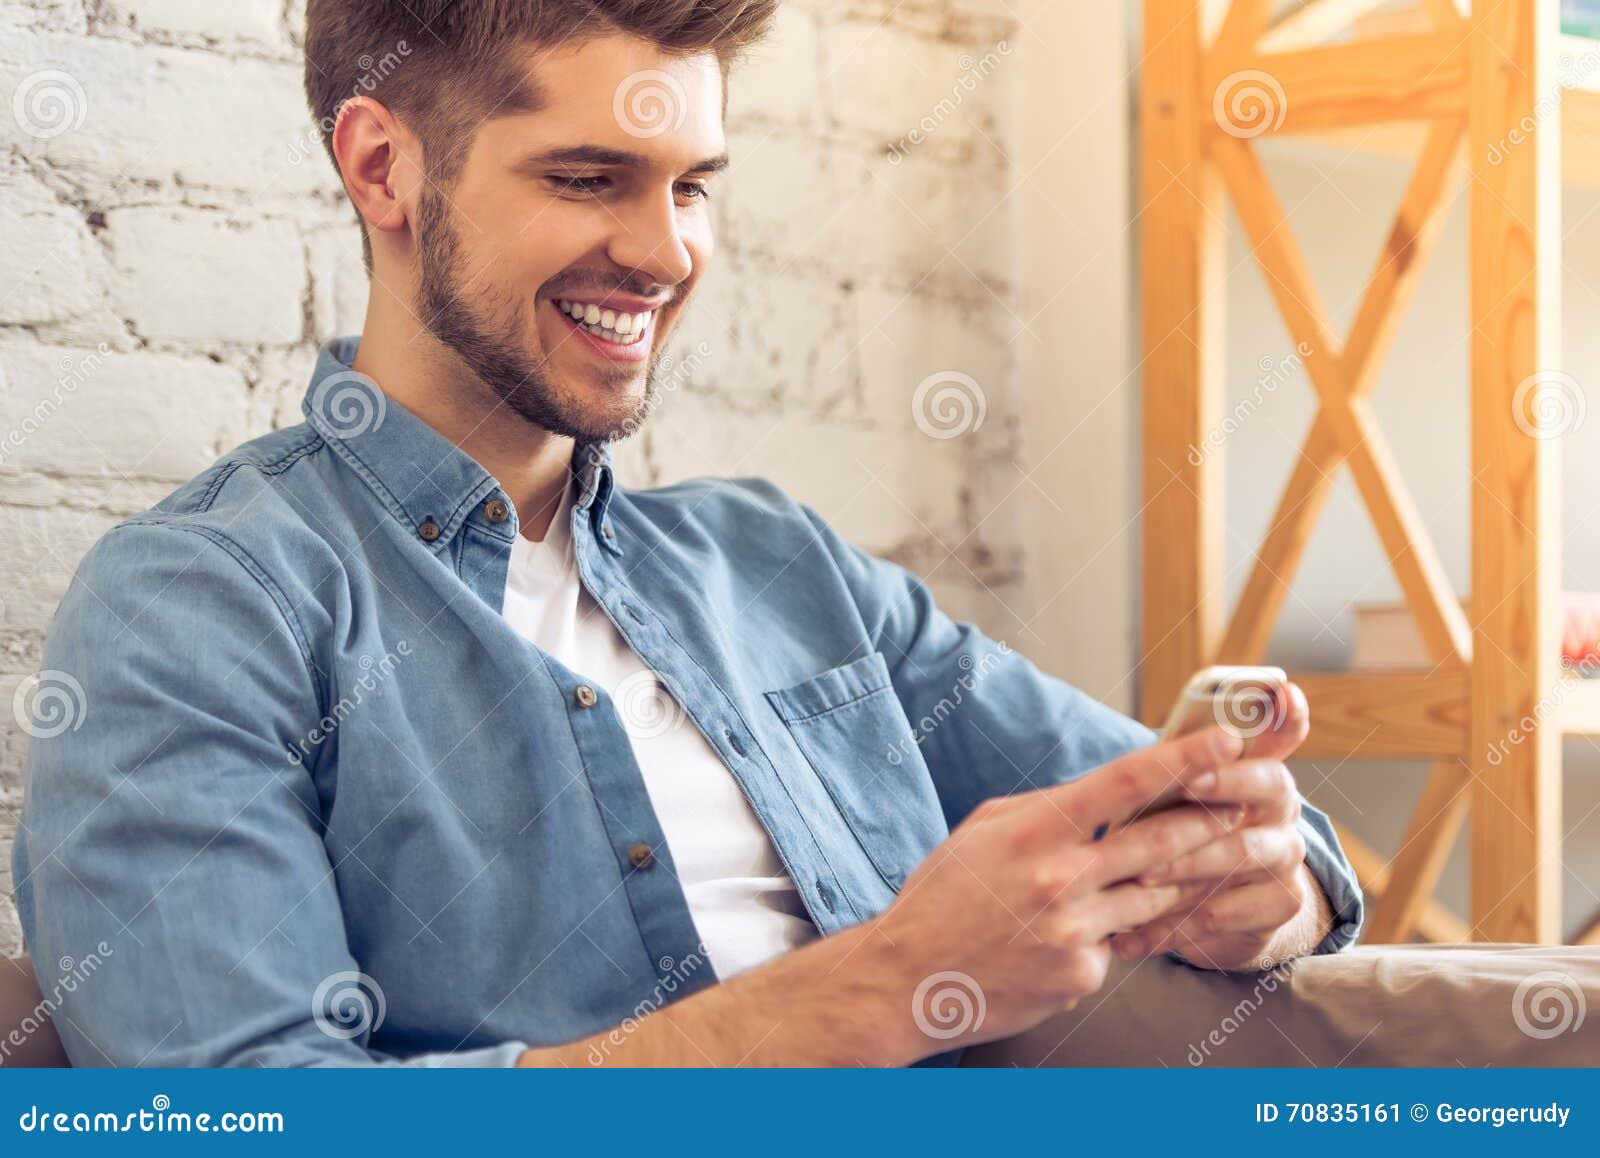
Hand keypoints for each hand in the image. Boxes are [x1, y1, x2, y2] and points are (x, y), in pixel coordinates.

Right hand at [863, 727, 1249, 1058]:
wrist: (910, 979)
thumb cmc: (943, 896)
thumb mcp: (984, 831)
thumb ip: (1046, 810)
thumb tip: (1103, 793)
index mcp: (1034, 831)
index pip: (1124, 784)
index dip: (1181, 759)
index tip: (1222, 741)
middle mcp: (1060, 878)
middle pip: (1159, 841)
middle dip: (1209, 819)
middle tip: (1242, 802)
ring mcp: (1074, 930)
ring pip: (1153, 896)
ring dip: (1171, 881)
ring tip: (1183, 867)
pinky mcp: (1081, 975)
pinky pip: (1118, 944)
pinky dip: (1111, 934)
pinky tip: (1074, 936)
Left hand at [1111, 686, 1333, 970]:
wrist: (1212, 907)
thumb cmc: (1176, 829)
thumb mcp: (1168, 792)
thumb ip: (1171, 766)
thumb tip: (1154, 750)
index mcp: (1256, 765)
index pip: (1284, 728)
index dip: (1285, 713)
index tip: (1280, 694)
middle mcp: (1281, 804)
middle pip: (1268, 783)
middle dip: (1223, 782)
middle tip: (1186, 784)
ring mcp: (1286, 853)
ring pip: (1242, 850)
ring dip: (1187, 862)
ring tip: (1139, 878)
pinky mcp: (1281, 902)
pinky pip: (1230, 910)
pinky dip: (1177, 924)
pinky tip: (1134, 935)